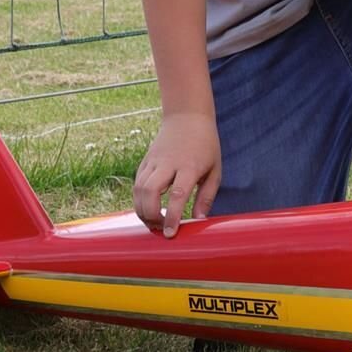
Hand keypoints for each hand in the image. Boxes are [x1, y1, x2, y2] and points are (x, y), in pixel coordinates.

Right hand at [132, 111, 220, 237]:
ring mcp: (153, 161)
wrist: (187, 117)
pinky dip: (139, 200)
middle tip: (160, 229)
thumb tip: (199, 220)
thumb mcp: (215, 170)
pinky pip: (136, 184)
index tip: (170, 234)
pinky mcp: (145, 161)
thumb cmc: (205, 146)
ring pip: (139, 189)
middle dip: (151, 216)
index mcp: (189, 166)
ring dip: (142, 210)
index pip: (178, 195)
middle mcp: (168, 163)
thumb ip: (207, 196)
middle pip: (150, 192)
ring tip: (153, 223)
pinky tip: (148, 210)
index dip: (173, 217)